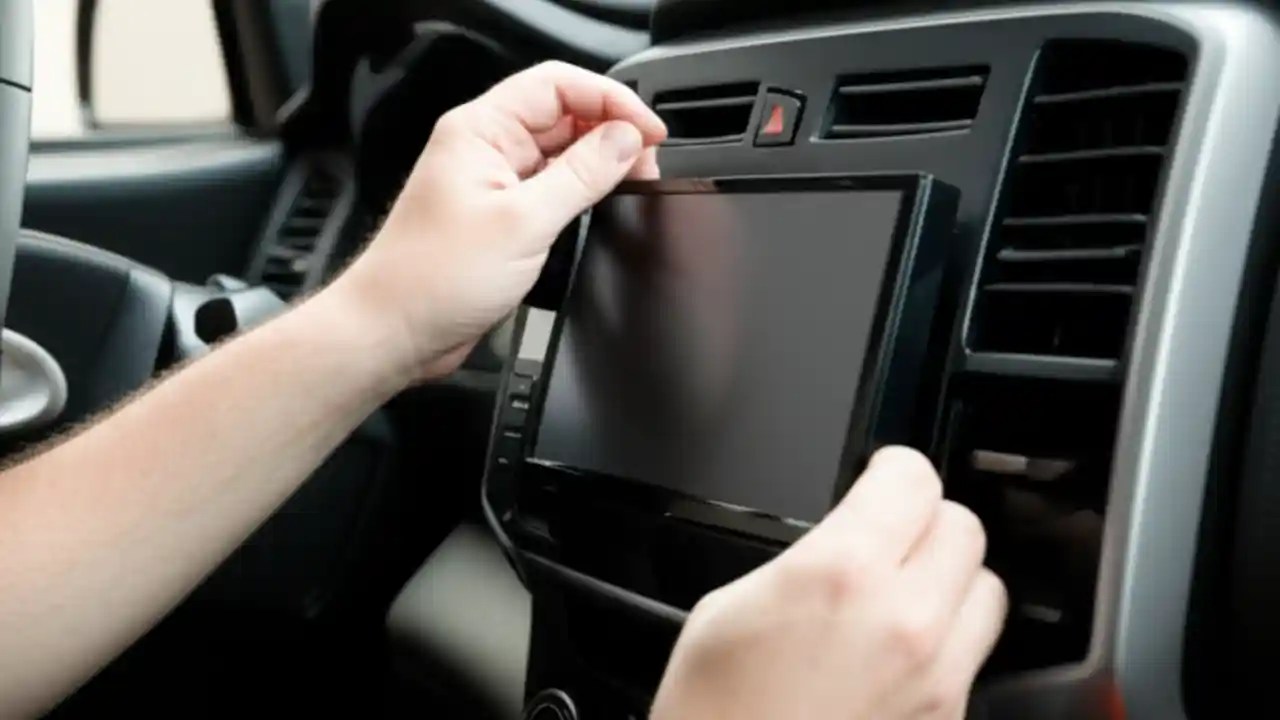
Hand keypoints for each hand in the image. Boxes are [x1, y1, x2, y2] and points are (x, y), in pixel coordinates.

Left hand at [331, 61, 666, 381]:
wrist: (395, 330)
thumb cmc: (431, 279)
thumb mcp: (523, 222)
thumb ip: (581, 176)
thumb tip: (625, 140)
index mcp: (480, 130)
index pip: (558, 85)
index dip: (611, 100)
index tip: (648, 130)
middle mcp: (485, 147)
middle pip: (564, 114)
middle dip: (611, 130)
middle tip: (646, 162)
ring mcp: (494, 180)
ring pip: (562, 151)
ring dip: (600, 162)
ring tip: (632, 182)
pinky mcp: (501, 214)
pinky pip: (552, 186)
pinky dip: (582, 191)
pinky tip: (601, 206)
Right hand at [651, 447, 1007, 719]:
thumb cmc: (713, 715)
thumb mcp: (728, 606)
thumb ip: (806, 559)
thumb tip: (844, 542)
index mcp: (841, 574)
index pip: (914, 479)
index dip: (893, 470)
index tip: (882, 477)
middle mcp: (905, 621)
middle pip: (964, 527)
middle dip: (925, 521)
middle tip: (890, 534)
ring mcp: (936, 679)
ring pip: (986, 591)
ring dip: (951, 582)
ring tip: (905, 595)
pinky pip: (973, 659)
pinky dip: (947, 645)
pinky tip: (900, 656)